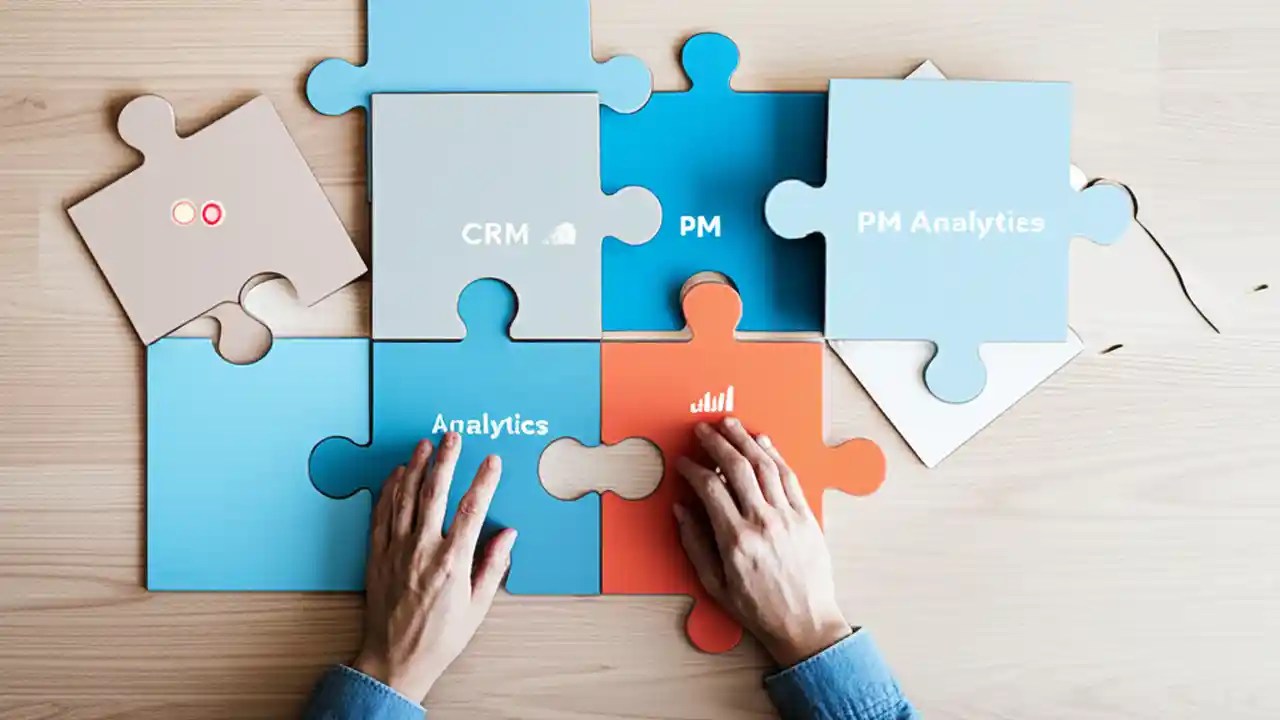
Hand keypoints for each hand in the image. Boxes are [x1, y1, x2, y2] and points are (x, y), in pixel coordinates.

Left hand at [352, 433, 517, 700]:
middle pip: (435, 493)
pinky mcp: (377, 556)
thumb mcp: (477, 607)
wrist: (394, 660)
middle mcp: (423, 550)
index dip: (483, 481)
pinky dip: (389, 491)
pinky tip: (396, 475)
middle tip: (453, 436)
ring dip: (415, 467)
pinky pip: (382, 515)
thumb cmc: (439, 637)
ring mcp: (397, 551)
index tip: (492, 461)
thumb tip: (508, 535)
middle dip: (446, 460)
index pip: (472, 509)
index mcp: (453, 562)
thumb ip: (493, 566)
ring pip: (405, 498)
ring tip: (424, 445)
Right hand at [674, 418, 851, 666]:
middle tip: (704, 430)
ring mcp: (788, 517)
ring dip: (745, 440)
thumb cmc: (759, 608)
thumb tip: (681, 509)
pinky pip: (789, 477)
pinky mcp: (807, 517)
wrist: (805, 623)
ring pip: (764, 466)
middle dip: (717, 443)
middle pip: (737, 468)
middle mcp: (762, 523)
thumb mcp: (715, 584)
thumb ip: (695, 543)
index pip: (710, 489)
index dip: (693, 470)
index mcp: (735, 540)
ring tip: (731, 425)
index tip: (684, 462)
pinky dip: (775, 455)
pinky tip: (763, 442)